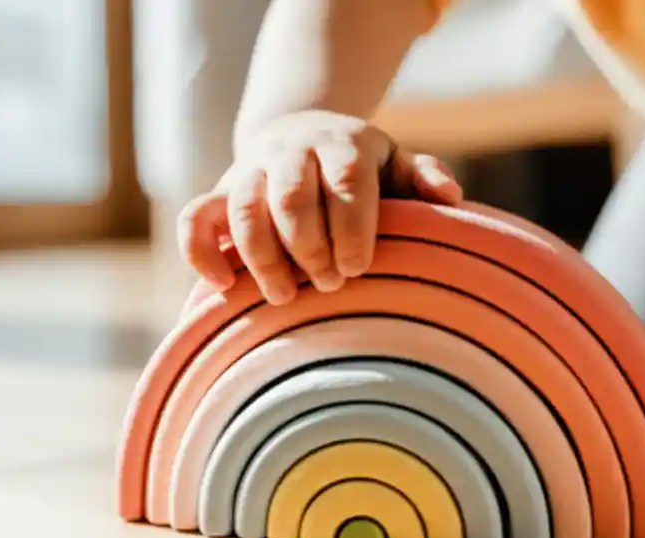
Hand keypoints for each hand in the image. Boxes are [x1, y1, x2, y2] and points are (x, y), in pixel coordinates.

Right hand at [178, 110, 462, 304]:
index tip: (358, 269)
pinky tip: (223, 286)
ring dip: (262, 257)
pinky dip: (200, 253)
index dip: (351, 226)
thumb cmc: (357, 168)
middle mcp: (291, 151)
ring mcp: (249, 171)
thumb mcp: (394, 164)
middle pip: (291, 195)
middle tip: (328, 285)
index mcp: (341, 144)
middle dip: (309, 246)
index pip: (345, 179)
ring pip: (243, 208)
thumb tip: (449, 197)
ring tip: (284, 296)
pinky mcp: (218, 194)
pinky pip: (195, 219)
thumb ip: (422, 177)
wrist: (298, 134)